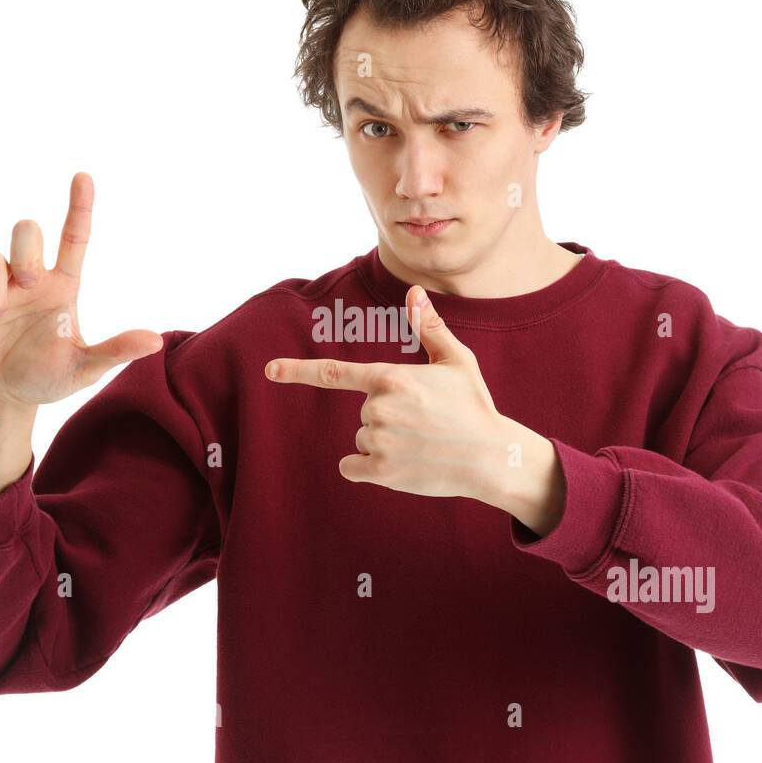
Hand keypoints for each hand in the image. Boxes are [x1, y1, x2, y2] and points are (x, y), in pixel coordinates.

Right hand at [0, 172, 161, 409]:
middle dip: (24, 253)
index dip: (79, 207)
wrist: (5, 398)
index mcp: (63, 286)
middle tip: (26, 286)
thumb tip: (156, 342)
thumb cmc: (49, 378)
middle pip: (26, 231)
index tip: (83, 177)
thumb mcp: (85, 367)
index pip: (74, 238)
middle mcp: (30, 278)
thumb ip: (116, 351)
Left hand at [262, 285, 530, 499]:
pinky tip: (402, 465)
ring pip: (361, 438)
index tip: (270, 370)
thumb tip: (413, 291)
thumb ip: (429, 327)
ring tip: (422, 444)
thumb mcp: (457, 361)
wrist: (491, 457)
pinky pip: (353, 466)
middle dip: (387, 416)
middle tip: (425, 422)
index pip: (334, 373)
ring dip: (384, 442)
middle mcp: (379, 408)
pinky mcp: (382, 471)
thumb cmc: (474, 406)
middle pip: (363, 411)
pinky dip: (369, 468)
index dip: (297, 371)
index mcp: (391, 378)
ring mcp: (379, 441)